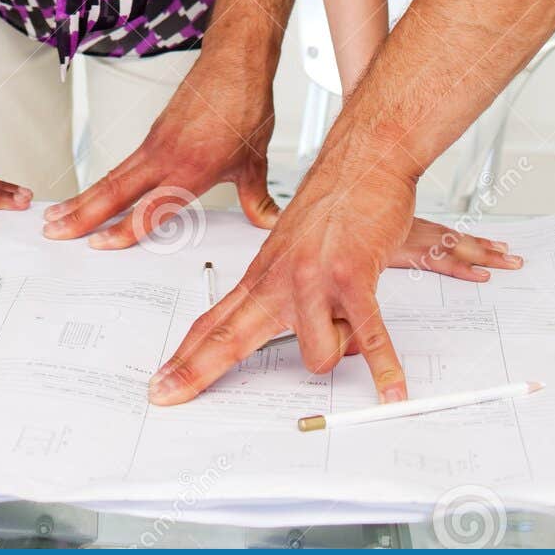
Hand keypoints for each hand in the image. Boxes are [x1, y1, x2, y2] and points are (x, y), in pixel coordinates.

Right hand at [40, 38, 277, 247]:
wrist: (235, 64)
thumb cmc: (243, 104)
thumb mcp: (255, 162)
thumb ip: (256, 198)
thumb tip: (268, 221)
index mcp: (189, 170)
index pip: (150, 209)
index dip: (122, 230)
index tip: (98, 245)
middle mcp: (164, 156)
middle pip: (113, 191)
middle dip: (81, 214)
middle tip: (53, 231)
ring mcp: (154, 143)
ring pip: (111, 177)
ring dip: (82, 198)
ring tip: (58, 216)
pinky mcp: (153, 132)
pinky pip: (122, 163)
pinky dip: (102, 182)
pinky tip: (94, 194)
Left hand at [147, 152, 520, 407]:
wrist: (361, 158)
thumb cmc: (335, 202)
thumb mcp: (299, 248)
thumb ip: (295, 291)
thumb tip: (306, 330)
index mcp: (264, 274)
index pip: (213, 322)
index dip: (185, 357)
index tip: (164, 382)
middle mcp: (280, 279)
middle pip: (226, 337)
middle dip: (194, 371)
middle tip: (166, 396)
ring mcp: (312, 278)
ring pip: (315, 353)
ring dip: (340, 350)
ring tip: (353, 325)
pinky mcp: (350, 276)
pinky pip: (369, 335)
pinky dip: (384, 365)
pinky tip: (391, 388)